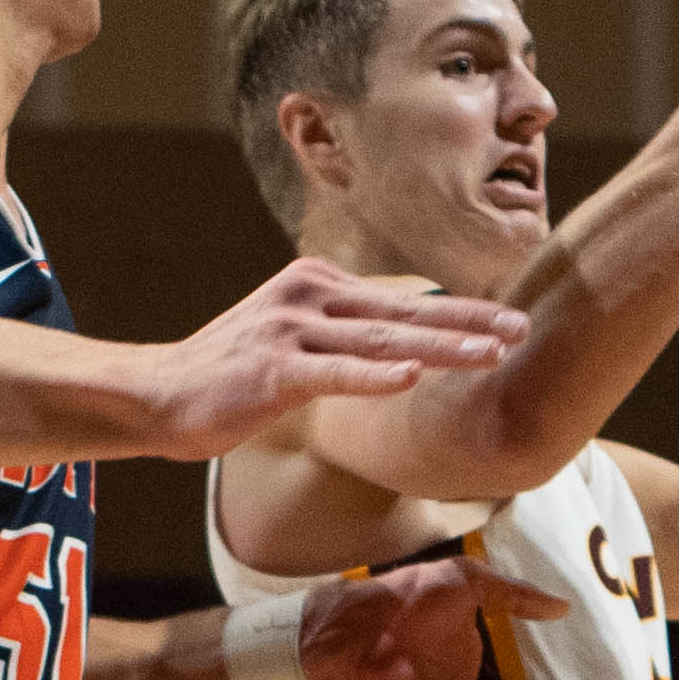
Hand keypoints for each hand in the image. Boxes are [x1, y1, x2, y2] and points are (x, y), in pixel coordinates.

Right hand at [139, 260, 522, 460]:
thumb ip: (341, 334)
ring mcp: (290, 331)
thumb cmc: (228, 377)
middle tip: (522, 330)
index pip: (402, 302)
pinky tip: (413, 377)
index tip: (508, 322)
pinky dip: (374, 377)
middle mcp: (309, 297)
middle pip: (405, 314)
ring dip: (442, 347)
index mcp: (319, 285)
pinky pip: (334, 374)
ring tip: (491, 353)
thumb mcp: (290, 338)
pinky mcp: (272, 371)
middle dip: (469, 324)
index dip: (459, 313)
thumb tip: (397, 346)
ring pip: (381, 342)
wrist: (157, 394)